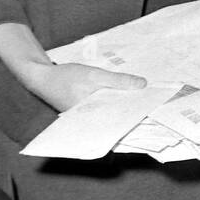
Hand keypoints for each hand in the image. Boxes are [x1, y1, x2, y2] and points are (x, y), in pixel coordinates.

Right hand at [24, 62, 146, 112]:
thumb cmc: (66, 77)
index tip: (155, 120)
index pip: (119, 125)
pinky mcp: (89, 112)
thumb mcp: (95, 75)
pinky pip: (107, 110)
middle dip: (135, 116)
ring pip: (113, 116)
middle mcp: (91, 122)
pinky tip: (130, 99)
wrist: (42, 78)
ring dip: (127, 110)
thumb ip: (118, 81)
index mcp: (92, 118)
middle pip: (118, 121)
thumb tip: (142, 85)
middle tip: (158, 112)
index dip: (137, 122)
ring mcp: (90, 118)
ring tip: (147, 105)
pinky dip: (117, 105)